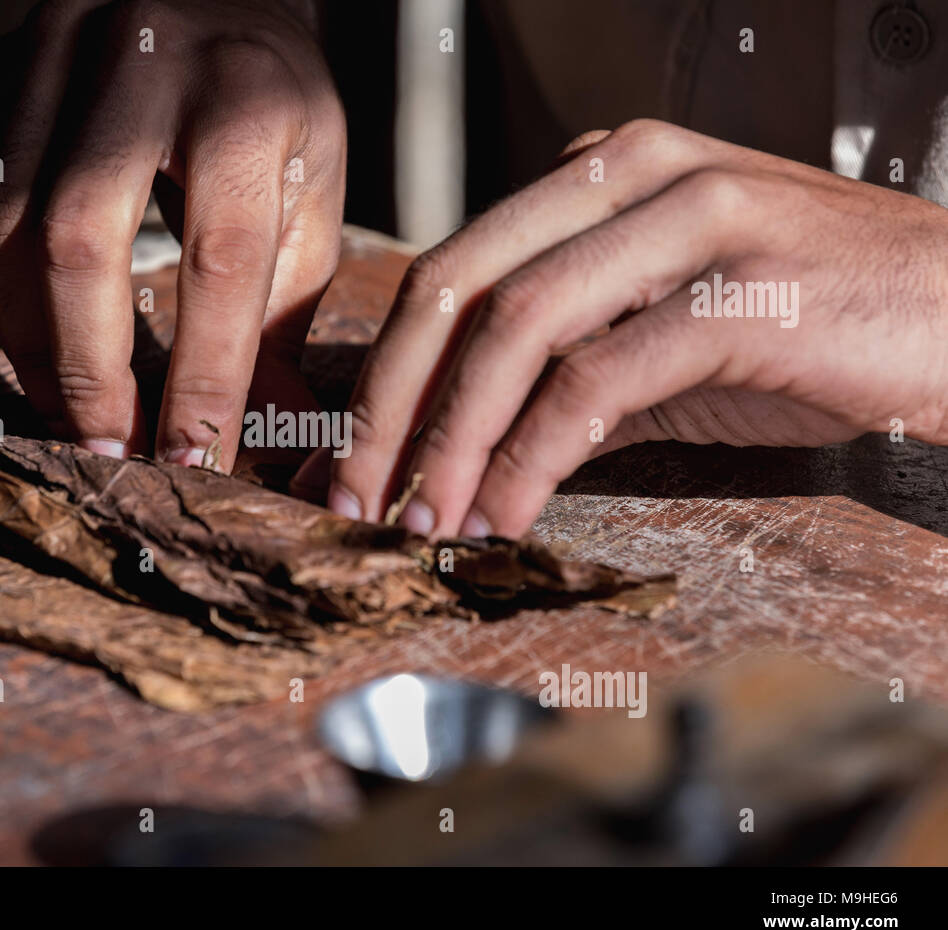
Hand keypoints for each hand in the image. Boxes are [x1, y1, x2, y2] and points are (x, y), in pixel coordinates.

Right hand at [0, 0, 344, 469]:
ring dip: (30, 342)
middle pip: (80, 235)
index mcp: (245, 97)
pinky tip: (34, 340)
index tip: (195, 459)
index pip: (219, 259)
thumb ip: (285, 312)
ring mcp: (50, 58)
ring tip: (68, 412)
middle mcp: (139, 61)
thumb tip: (269, 435)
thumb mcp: (310, 195)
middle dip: (87, 365)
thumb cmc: (269, 110)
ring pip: (3, 223)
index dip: (202, 374)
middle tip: (106, 449)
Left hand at [328, 119, 947, 536]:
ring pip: (518, 329)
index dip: (387, 370)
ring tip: (423, 520)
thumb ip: (565, 372)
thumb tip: (462, 449)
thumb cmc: (816, 332)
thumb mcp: (665, 339)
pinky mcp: (740, 292)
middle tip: (355, 496)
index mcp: (602, 171)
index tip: (351, 458)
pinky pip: (597, 379)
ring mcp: (690, 220)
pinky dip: (533, 457)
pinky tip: (507, 514)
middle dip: (391, 404)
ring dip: (453, 440)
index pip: (455, 267)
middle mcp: (634, 172)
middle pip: (459, 287)